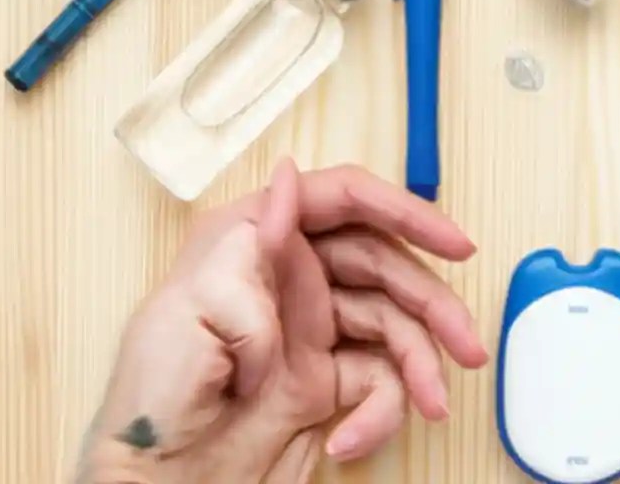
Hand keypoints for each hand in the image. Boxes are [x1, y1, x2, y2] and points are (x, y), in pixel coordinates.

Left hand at [80, 162, 488, 483]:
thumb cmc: (152, 403)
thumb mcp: (186, 311)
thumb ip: (246, 248)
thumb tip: (288, 181)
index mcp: (252, 245)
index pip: (343, 203)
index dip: (404, 212)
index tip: (451, 242)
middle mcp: (288, 283)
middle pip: (384, 268)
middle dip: (433, 305)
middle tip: (467, 343)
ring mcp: (310, 334)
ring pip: (393, 327)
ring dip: (423, 366)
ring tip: (436, 404)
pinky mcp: (322, 385)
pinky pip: (378, 384)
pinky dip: (379, 414)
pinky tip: (348, 439)